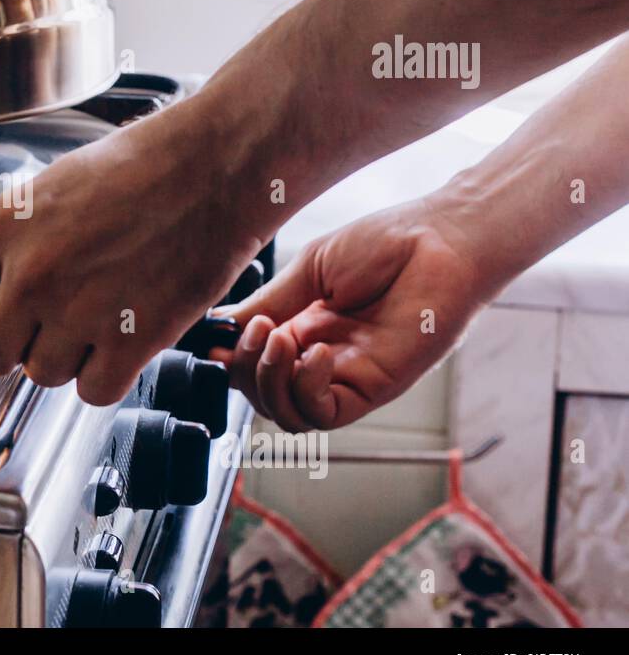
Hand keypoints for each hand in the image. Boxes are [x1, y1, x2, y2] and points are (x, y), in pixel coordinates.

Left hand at [0, 118, 265, 406]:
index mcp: (4, 229)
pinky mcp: (132, 340)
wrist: (214, 168)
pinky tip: (121, 342)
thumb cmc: (142, 168)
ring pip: (43, 375)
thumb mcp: (50, 189)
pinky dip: (107, 376)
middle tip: (40, 333)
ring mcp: (80, 310)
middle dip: (12, 349)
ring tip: (98, 319)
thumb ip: (10, 245)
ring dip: (67, 358)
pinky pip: (93, 392)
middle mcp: (32, 273)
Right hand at [209, 196, 487, 430]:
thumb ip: (268, 302)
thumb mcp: (309, 269)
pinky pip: (324, 414)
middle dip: (246, 368)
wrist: (440, 239)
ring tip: (280, 339)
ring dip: (270, 381)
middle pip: (262, 394)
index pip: (252, 364)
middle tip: (258, 331)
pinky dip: (307, 389)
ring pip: (287, 415)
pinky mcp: (373, 388)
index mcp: (302, 327)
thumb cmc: (386, 243)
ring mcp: (346, 375)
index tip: (213, 345)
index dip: (229, 361)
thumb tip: (222, 327)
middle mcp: (319, 357)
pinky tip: (316, 352)